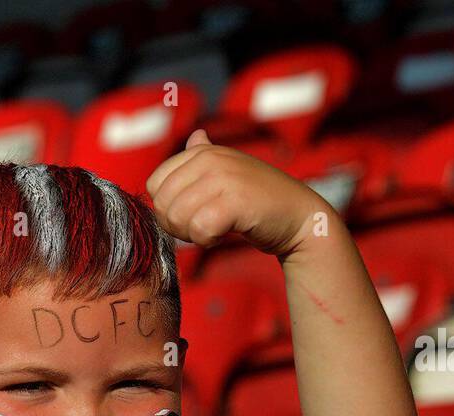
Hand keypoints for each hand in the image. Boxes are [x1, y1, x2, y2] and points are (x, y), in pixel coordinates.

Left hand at [146, 129, 326, 256]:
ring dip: (193, 234)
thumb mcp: (230, 173)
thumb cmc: (259, 201)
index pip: (155, 184)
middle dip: (177, 225)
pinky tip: (224, 234)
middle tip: (203, 226)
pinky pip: (199, 229)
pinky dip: (208, 240)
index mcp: (201, 152)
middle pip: (163, 204)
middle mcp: (210, 159)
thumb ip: (206, 158)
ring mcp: (224, 178)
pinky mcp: (235, 201)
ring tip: (216, 228)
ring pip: (177, 218)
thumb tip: (194, 137)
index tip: (192, 213)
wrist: (299, 217)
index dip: (167, 208)